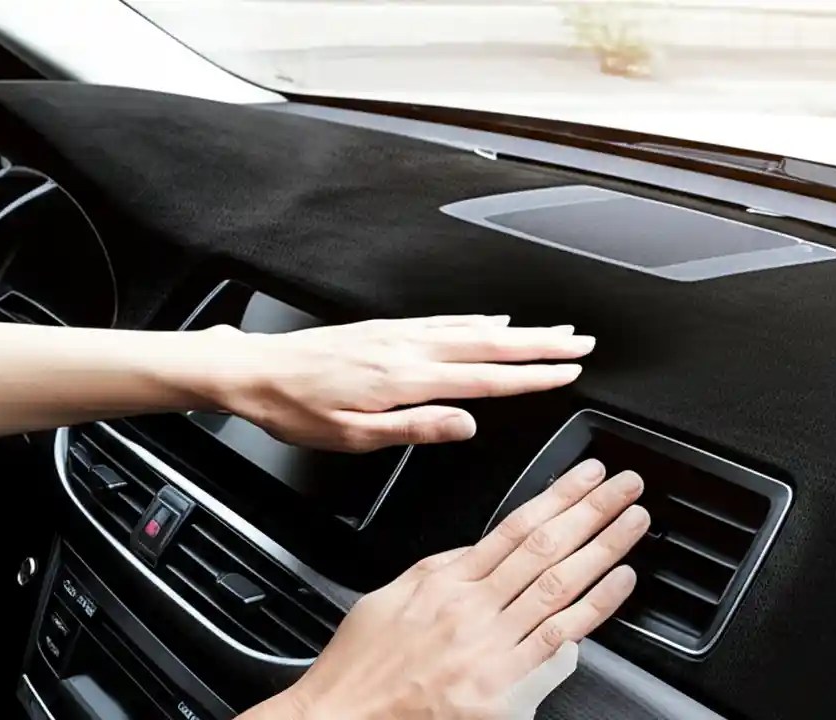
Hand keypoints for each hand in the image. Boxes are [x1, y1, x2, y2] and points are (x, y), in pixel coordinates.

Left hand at [188, 315, 594, 451]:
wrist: (254, 369)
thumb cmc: (295, 408)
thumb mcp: (352, 436)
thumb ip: (415, 427)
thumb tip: (467, 424)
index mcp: (404, 379)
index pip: (484, 379)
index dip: (531, 376)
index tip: (568, 371)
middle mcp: (407, 349)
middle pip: (489, 346)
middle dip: (540, 344)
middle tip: (581, 342)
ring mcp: (398, 335)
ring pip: (472, 330)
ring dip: (517, 331)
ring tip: (552, 331)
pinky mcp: (385, 330)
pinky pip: (444, 321)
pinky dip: (477, 322)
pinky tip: (491, 322)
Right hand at [240, 459, 649, 719]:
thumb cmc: (360, 672)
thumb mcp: (388, 600)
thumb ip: (439, 572)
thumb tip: (478, 553)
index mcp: (444, 583)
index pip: (515, 527)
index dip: (558, 497)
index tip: (587, 475)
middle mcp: (471, 611)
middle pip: (545, 548)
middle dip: (592, 510)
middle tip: (627, 486)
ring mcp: (491, 651)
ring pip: (559, 588)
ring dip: (604, 549)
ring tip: (633, 522)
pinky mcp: (503, 693)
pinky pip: (558, 643)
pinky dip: (593, 609)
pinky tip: (619, 584)